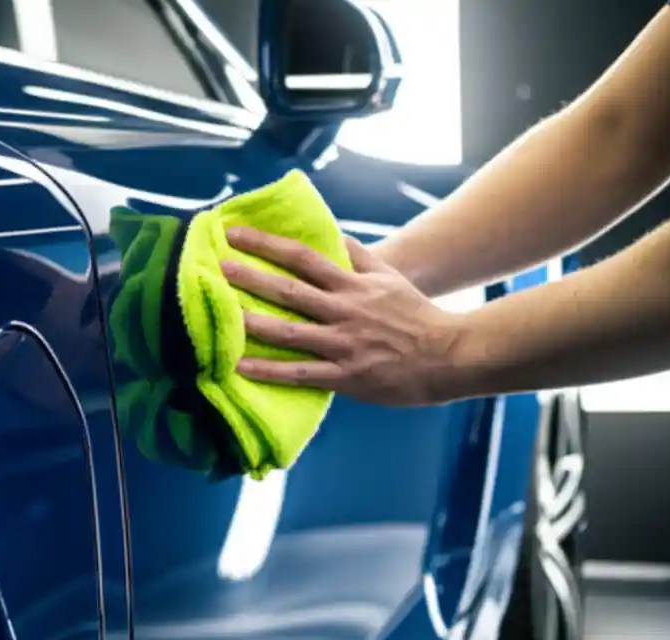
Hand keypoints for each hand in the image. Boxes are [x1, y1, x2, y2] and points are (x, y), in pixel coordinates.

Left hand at [220, 227, 468, 405]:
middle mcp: (345, 311)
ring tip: (225, 314)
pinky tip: (242, 366)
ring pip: (292, 332)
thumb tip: (329, 233)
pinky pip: (301, 373)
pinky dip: (270, 371)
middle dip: (253, 277)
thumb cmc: (415, 315)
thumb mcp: (387, 276)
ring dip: (255, 322)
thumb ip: (357, 255)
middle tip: (220, 266)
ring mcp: (344, 345)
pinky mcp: (346, 376)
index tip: (236, 234)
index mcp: (353, 285)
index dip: (268, 244)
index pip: (303, 257)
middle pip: (291, 291)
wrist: (449, 355)